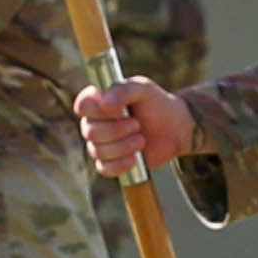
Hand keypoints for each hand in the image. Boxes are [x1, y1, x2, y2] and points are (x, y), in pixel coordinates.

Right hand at [76, 78, 195, 179]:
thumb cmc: (156, 103)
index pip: (82, 106)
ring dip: (123, 146)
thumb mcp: (143, 88)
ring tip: (141, 139)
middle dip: (116, 129)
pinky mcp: (111, 163)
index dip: (93, 109)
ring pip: (97, 151)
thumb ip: (122, 90)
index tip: (113, 109)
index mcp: (99, 102)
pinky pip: (104, 168)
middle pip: (89, 131)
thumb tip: (103, 104)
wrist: (175, 127)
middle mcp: (96, 124)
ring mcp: (102, 145)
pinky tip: (135, 158)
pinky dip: (121, 164)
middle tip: (137, 124)